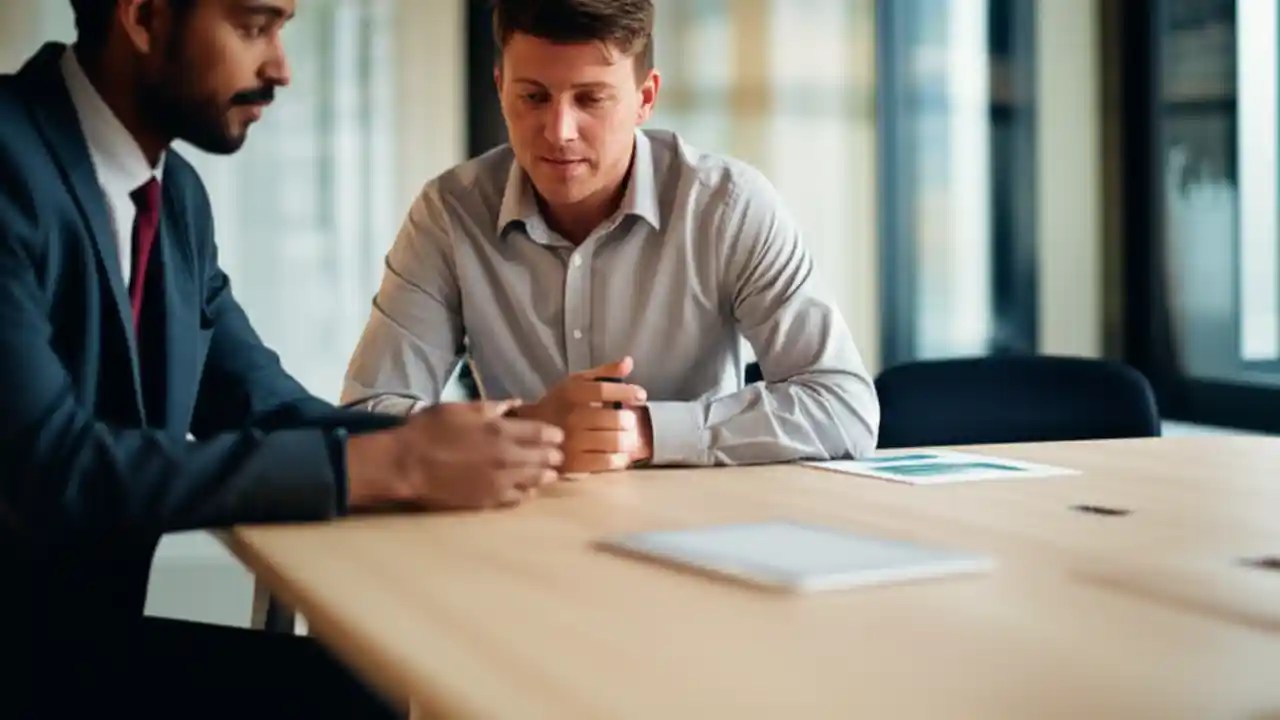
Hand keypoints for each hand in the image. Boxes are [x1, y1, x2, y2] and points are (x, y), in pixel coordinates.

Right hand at [345, 400, 563, 510]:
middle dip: (553, 456)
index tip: (557, 435)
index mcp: (501, 431)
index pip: (542, 433)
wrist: (408, 464)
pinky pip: (517, 499)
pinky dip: (526, 493)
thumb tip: (515, 405)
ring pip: (535, 480)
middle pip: (544, 458)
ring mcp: (500, 481)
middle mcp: (507, 457)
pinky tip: (527, 490)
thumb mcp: (461, 408)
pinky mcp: (488, 500)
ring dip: (545, 475)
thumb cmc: (430, 430)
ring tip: (549, 474)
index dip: (553, 434)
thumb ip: (492, 408)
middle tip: (557, 455)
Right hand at [516, 357, 652, 472]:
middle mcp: (571, 417)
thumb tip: (628, 362)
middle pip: (616, 418)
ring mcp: (572, 442)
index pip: (605, 390)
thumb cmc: (559, 404)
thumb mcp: (576, 383)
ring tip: (627, 438)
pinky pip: (608, 462)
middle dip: (629, 420)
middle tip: (629, 422)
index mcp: (571, 393)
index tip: (641, 396)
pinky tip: (620, 455)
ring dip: (628, 440)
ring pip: (615, 441)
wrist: (529, 433)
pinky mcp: (575, 464)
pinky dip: (620, 459)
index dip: (627, 392)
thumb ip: (603, 373)